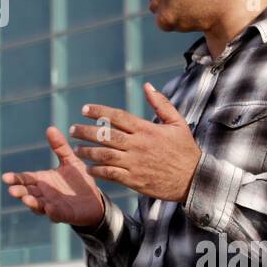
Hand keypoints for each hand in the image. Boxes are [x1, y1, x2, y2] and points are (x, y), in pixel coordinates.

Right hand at [1, 125, 105, 227]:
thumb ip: (60, 147)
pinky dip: (52, 213)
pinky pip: (56, 215)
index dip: (15, 178)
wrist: (95, 200)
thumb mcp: (70, 160)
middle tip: (12, 190)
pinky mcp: (65, 215)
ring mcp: (53, 206)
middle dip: (20, 192)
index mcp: (43, 180)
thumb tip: (50, 127)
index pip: (26, 179)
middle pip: (28, 193)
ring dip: (32, 203)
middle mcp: (44, 194)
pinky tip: (49, 209)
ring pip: (39, 206)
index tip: (5, 177)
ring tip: (27, 199)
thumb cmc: (79, 180)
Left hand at [70, 82, 201, 202]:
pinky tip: (89, 168)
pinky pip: (111, 174)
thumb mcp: (177, 123)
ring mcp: (135, 164)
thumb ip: (161, 104)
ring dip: (87, 151)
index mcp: (147, 129)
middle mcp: (138, 145)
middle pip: (106, 135)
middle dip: (85, 131)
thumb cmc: (186, 150)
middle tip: (72, 129)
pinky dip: (98, 171)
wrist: (195, 180)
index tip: (84, 109)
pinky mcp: (135, 180)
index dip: (99, 111)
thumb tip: (147, 85)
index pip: (117, 116)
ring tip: (76, 149)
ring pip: (104, 155)